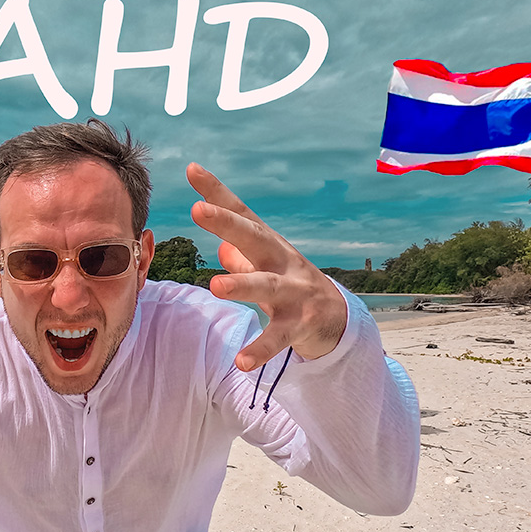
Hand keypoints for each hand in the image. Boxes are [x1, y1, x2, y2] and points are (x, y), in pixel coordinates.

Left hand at [187, 163, 346, 370]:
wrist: (338, 319)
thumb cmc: (290, 285)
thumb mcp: (265, 266)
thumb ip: (241, 254)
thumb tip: (220, 247)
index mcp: (268, 245)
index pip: (241, 214)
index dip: (217, 192)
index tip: (192, 169)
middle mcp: (282, 261)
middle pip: (254, 237)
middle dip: (227, 223)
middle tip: (199, 210)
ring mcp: (294, 292)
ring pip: (267, 286)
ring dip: (242, 284)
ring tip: (215, 286)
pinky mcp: (301, 324)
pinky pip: (278, 338)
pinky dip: (260, 350)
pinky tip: (241, 362)